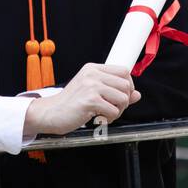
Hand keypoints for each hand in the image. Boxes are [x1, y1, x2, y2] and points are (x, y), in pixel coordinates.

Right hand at [24, 63, 140, 135]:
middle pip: (126, 85)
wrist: (50, 113)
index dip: (128, 86)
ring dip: (118, 111)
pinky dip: (109, 119)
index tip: (121, 97)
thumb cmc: (70, 104)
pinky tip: (98, 119)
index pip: (124, 71)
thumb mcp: (92, 92)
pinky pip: (114, 111)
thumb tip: (137, 95)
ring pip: (123, 98)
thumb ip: (114, 91)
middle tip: (111, 109)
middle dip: (124, 101)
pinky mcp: (90, 100)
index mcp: (93, 69)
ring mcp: (91, 86)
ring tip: (104, 114)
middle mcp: (92, 74)